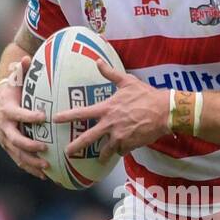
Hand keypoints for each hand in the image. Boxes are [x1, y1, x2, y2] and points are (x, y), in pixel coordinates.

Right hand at [0, 75, 48, 178]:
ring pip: (17, 154)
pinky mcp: (9, 148)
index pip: (18, 114)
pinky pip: (19, 161)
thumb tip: (27, 57)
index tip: (43, 117)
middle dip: (29, 145)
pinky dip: (30, 168)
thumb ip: (21, 71)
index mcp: (7, 110)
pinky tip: (45, 175)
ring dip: (32, 161)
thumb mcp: (15, 81)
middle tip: (45, 147)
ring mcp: (6, 140)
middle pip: (15, 139)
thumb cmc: (11, 91)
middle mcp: (4, 127)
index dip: (29, 116)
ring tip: (47, 166)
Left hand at [54, 58, 169, 158]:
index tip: (55, 119)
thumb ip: (110, 73)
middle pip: (87, 139)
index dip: (67, 116)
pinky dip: (122, 150)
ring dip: (102, 155)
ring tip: (100, 159)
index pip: (82, 113)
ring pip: (105, 150)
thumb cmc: (146, 95)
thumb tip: (97, 61)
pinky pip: (121, 151)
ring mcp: (119, 137)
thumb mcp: (127, 81)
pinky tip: (125, 148)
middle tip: (66, 152)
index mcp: (107, 109)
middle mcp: (110, 124)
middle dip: (75, 147)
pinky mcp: (129, 145)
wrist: (164, 111)